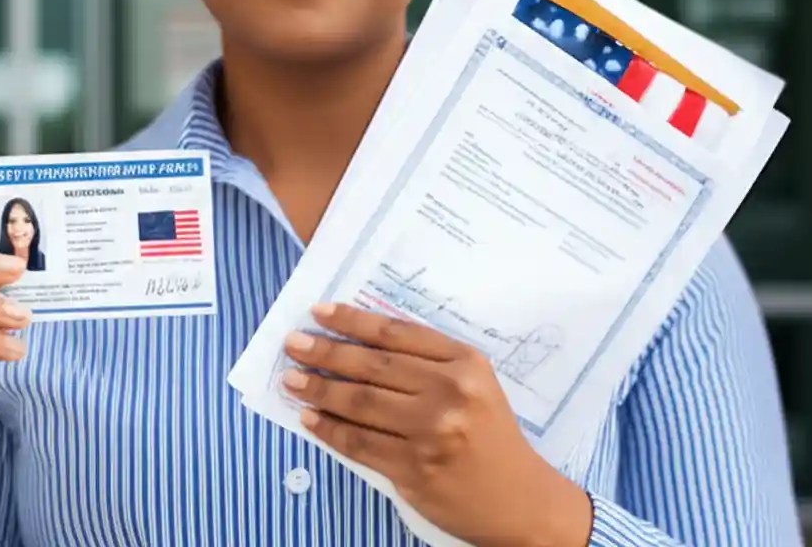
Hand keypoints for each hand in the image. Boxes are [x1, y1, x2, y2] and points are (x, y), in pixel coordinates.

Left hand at [282, 303, 592, 546]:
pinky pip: (358, 443)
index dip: (354, 320)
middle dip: (326, 352)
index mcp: (466, 364)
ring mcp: (431, 432)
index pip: (398, 333)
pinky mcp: (414, 469)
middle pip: (373, 365)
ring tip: (291, 379)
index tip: (320, 312)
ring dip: (318, 389)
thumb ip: (428, 363)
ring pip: (360, 403)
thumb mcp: (474, 385)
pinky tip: (310, 418)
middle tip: (293, 343)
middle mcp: (450, 393)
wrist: (519, 498)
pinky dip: (328, 429)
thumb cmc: (490, 435)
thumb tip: (358, 344)